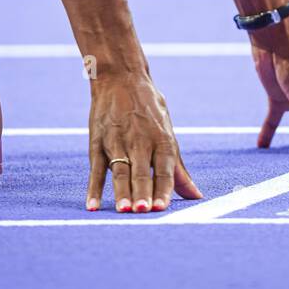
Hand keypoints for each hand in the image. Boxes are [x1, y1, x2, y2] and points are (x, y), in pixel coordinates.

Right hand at [86, 71, 201, 211]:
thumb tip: (196, 196)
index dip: (163, 189)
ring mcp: (117, 141)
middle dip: (142, 192)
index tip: (162, 208)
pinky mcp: (98, 141)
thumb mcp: (167, 131)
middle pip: (141, 172)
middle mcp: (140, 140)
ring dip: (121, 191)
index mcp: (161, 139)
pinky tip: (92, 205)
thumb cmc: (149, 108)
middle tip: (143, 211)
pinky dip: (93, 188)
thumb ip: (178, 168)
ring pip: (120, 170)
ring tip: (123, 210)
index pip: (164, 169)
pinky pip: (95, 168)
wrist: (121, 76)